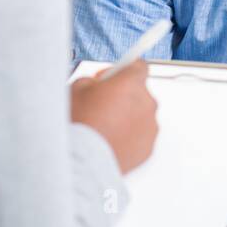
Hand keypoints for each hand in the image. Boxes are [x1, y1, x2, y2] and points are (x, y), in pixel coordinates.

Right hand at [69, 59, 157, 173]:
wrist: (81, 161)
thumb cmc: (79, 125)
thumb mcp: (77, 88)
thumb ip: (94, 80)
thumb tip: (98, 83)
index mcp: (132, 83)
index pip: (139, 66)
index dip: (124, 71)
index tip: (116, 77)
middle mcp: (147, 103)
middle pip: (139, 93)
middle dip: (123, 96)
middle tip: (101, 106)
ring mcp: (150, 126)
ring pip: (140, 116)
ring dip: (127, 118)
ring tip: (103, 128)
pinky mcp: (148, 148)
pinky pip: (140, 136)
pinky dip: (129, 137)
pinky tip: (109, 141)